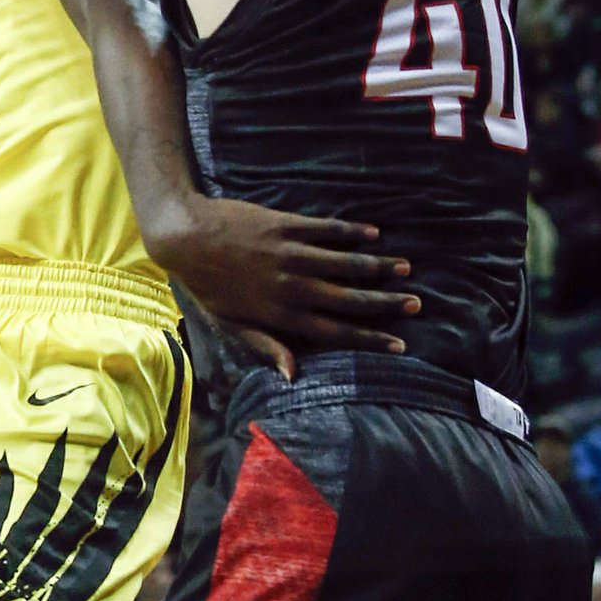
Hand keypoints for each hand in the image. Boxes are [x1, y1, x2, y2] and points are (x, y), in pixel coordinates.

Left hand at [154, 200, 419, 374]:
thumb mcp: (230, 324)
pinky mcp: (287, 226)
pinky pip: (327, 230)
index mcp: (280, 314)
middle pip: (348, 298)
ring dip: (377, 266)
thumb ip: (265, 346)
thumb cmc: (205, 286)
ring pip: (345, 263)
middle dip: (385, 303)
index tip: (399, 344)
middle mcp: (291, 286)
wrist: (185, 238)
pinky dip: (352, 233)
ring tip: (405, 268)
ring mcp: (291, 254)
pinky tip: (374, 234)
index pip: (334, 332)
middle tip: (415, 304)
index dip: (369, 339)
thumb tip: (293, 375)